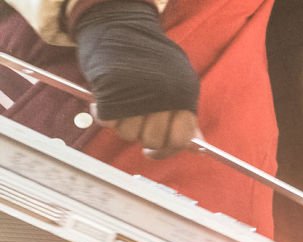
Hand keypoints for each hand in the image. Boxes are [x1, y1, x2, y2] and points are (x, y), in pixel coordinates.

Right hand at [71, 0, 199, 158]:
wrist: (122, 26)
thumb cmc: (151, 58)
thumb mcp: (180, 84)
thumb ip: (186, 117)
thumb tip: (196, 149)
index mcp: (184, 94)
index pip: (181, 140)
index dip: (167, 149)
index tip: (154, 150)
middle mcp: (163, 94)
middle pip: (153, 140)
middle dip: (143, 137)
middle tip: (137, 124)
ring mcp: (137, 91)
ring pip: (129, 134)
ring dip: (122, 126)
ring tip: (122, 107)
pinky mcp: (110, 88)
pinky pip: (107, 120)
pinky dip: (102, 115)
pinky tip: (104, 103)